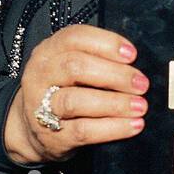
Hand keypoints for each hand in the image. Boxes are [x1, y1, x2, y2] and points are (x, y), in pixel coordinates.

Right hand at [3, 25, 146, 164]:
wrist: (31, 129)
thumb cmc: (63, 89)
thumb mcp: (70, 66)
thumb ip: (96, 58)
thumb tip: (136, 62)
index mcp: (48, 51)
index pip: (75, 37)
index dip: (106, 44)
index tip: (132, 54)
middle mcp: (40, 75)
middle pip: (75, 67)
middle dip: (115, 75)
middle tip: (141, 84)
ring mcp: (41, 107)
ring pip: (76, 101)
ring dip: (114, 103)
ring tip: (140, 106)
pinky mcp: (51, 136)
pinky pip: (84, 131)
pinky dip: (113, 128)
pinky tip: (133, 125)